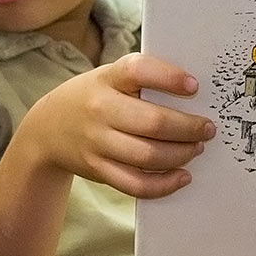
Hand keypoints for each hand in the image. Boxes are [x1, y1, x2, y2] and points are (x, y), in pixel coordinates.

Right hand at [18, 53, 214, 198]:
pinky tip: (182, 176)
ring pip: (148, 156)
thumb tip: (195, 93)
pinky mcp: (98, 169)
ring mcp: (97, 142)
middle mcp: (99, 109)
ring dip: (181, 154)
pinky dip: (164, 184)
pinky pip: (136, 184)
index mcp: (107, 78)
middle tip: (207, 128)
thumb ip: (143, 80)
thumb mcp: (110, 78)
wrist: (48, 128)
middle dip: (188, 128)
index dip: (169, 78)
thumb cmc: (94, 97)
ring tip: (196, 148)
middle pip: (152, 122)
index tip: (194, 86)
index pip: (139, 70)